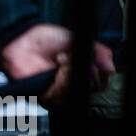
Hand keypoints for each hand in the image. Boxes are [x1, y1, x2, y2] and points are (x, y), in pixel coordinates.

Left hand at [0, 24, 115, 107]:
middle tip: (73, 56)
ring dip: (71, 73)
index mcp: (83, 72)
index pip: (102, 82)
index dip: (100, 72)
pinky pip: (60, 95)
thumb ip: (99, 52)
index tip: (94, 60)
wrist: (25, 40)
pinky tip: (56, 68)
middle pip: (92, 88)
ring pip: (77, 92)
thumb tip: (111, 69)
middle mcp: (73, 84)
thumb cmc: (48, 40)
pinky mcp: (46, 96)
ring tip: (62, 59)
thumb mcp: (80, 41)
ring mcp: (60, 92)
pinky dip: (61, 80)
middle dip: (86, 69)